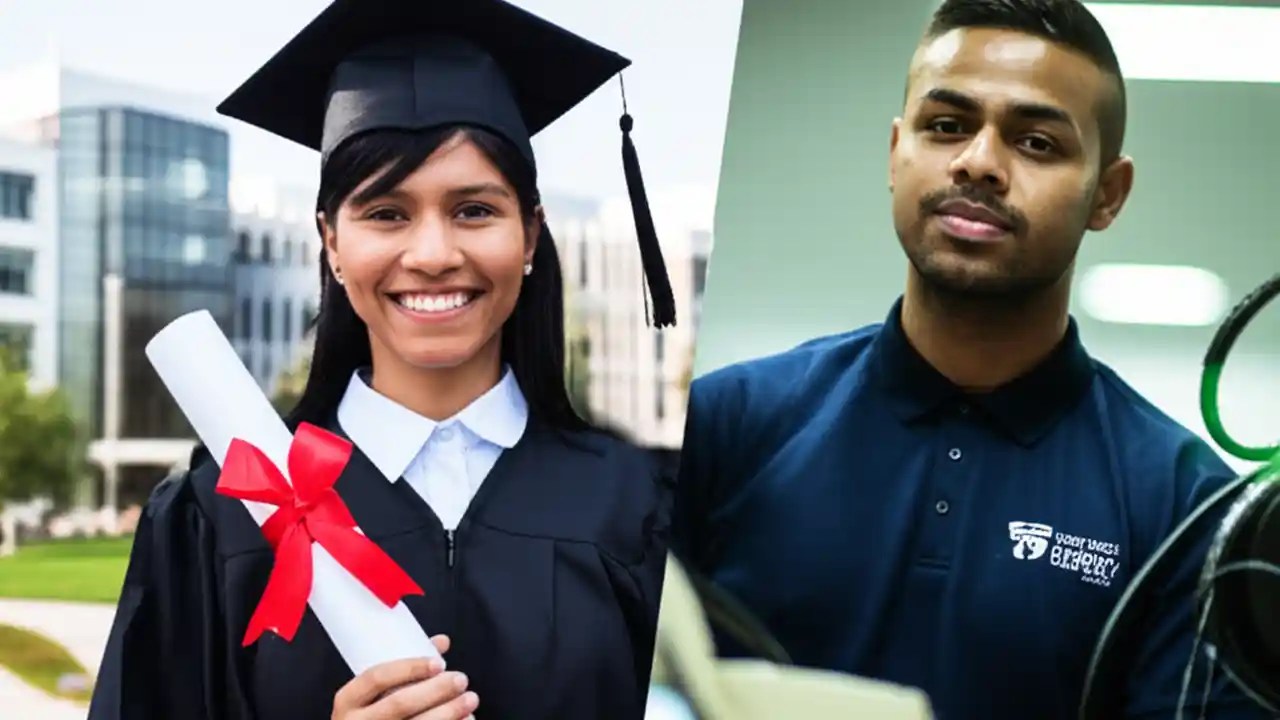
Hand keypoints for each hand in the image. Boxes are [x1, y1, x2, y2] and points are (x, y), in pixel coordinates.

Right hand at [332, 635, 479, 719]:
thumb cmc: (373, 714)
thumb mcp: (377, 692)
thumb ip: (406, 668)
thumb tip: (441, 642)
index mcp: (348, 701)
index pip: (376, 676)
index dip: (409, 667)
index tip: (438, 662)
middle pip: (399, 703)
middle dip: (435, 690)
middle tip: (461, 679)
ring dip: (448, 712)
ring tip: (470, 699)